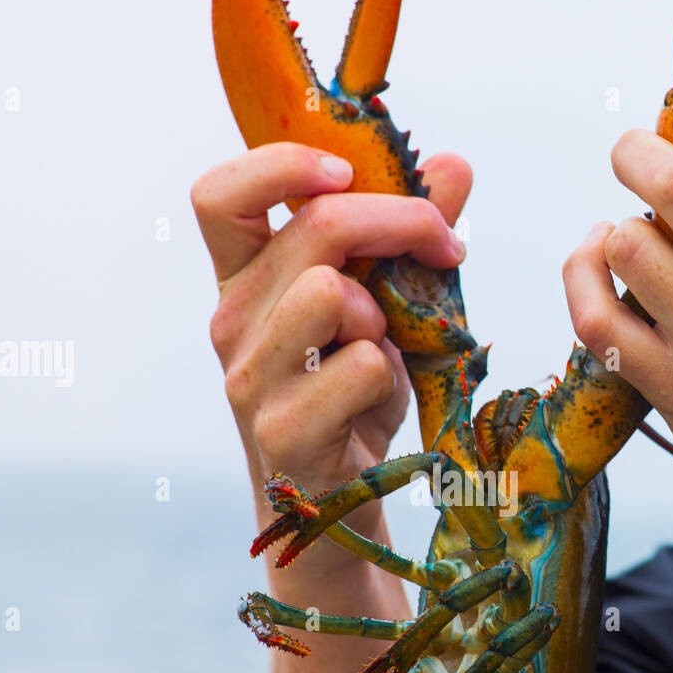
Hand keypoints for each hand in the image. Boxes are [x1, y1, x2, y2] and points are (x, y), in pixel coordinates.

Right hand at [191, 143, 470, 544]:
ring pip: (330, 294)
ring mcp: (250, 380)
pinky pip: (361, 367)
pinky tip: (379, 400)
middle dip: (403, 223)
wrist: (338, 507)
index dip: (282, 166)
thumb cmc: (355, 399)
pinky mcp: (282, 432)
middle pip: (315, 228)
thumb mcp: (384, 309)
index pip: (219, 196)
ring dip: (384, 314)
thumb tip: (453, 165)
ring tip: (385, 347)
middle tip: (448, 250)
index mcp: (245, 282)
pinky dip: (391, 376)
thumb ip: (408, 239)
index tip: (346, 175)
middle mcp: (233, 323)